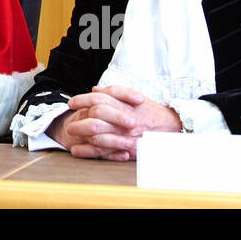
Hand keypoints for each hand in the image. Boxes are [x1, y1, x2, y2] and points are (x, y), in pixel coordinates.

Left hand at [52, 85, 181, 160]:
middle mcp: (123, 117)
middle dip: (79, 118)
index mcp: (123, 103)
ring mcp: (126, 133)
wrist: (171, 126)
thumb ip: (114, 92)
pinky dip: (89, 150)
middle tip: (69, 122)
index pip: (98, 97)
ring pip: (98, 132)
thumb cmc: (149, 111)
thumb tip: (95, 89)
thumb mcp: (133, 96)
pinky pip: (106, 150)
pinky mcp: (129, 148)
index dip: (82, 99)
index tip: (71, 103)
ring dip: (81, 133)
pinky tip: (78, 150)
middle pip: (96, 114)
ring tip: (71, 134)